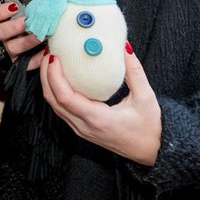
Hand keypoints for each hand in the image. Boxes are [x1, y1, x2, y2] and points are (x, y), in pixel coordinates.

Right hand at [0, 2, 45, 69]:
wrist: (48, 31)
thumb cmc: (40, 17)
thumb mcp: (34, 7)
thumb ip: (33, 2)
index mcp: (1, 21)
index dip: (0, 12)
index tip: (15, 7)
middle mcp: (3, 36)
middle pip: (0, 32)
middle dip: (14, 27)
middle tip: (29, 22)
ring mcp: (10, 50)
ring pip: (12, 47)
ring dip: (28, 41)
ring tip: (43, 35)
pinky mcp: (20, 63)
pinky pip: (25, 63)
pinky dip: (36, 58)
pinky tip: (47, 50)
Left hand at [40, 46, 161, 165]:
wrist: (152, 152)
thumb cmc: (151, 128)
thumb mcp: (146, 97)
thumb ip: (134, 71)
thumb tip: (125, 47)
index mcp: (97, 119)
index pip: (65, 98)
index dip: (54, 76)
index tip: (54, 56)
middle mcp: (84, 126)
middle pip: (53, 100)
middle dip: (46, 75)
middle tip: (49, 52)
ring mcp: (80, 129)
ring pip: (54, 106)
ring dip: (49, 83)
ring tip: (52, 61)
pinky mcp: (81, 129)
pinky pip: (62, 110)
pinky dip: (56, 92)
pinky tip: (62, 77)